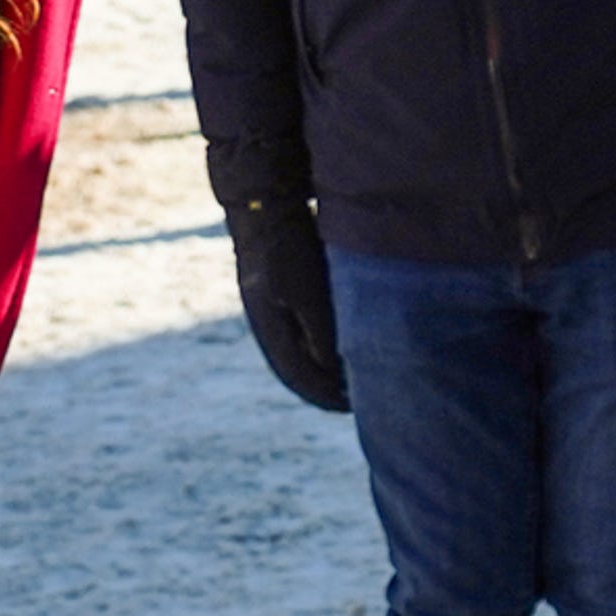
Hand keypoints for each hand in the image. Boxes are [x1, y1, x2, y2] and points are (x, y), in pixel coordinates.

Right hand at [215, 181, 346, 412]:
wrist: (262, 207)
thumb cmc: (289, 248)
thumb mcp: (308, 292)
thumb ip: (319, 333)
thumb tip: (331, 370)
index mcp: (272, 328)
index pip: (300, 377)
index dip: (327, 396)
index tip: (353, 408)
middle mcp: (265, 323)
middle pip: (294, 372)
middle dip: (322, 390)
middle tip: (352, 405)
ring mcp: (266, 309)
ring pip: (292, 354)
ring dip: (317, 373)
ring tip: (345, 384)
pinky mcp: (273, 295)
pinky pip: (293, 335)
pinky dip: (311, 351)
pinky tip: (329, 349)